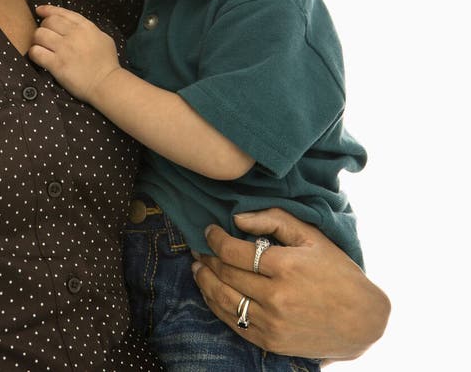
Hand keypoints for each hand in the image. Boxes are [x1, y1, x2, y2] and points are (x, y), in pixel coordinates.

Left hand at [29, 5, 120, 103]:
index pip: (61, 12)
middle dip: (43, 27)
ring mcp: (64, 49)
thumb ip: (88, 29)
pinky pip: (36, 52)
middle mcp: (73, 34)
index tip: (39, 10)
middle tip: (45, 36)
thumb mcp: (103, 37)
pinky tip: (38, 56)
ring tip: (41, 46)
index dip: (47, 10)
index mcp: (85, 26)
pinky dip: (34, 53)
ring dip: (37, 40)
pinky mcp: (56, 64)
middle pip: (48, 22)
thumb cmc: (107, 62)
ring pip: (39, 35)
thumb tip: (74, 26)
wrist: (106, 83)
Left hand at [191, 209, 389, 361]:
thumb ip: (273, 219)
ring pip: (224, 301)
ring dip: (204, 282)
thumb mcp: (311, 236)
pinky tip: (211, 292)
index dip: (215, 239)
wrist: (362, 319)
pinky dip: (217, 306)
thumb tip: (237, 218)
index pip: (235, 251)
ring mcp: (273, 323)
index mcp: (286, 267)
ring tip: (197, 268)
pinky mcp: (272, 342)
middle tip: (197, 247)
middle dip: (206, 258)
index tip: (208, 230)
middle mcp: (276, 297)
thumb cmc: (337, 271)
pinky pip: (234, 323)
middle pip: (226, 275)